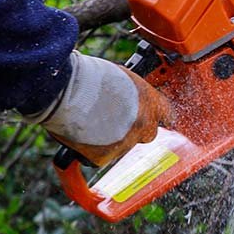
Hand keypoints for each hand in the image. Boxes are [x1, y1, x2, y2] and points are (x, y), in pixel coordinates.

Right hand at [26, 52, 173, 166]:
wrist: (66, 90)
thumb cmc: (89, 76)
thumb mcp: (121, 77)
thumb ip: (131, 93)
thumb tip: (129, 98)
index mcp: (150, 101)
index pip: (167, 114)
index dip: (158, 116)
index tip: (153, 117)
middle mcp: (143, 124)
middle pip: (148, 134)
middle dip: (135, 129)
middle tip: (116, 120)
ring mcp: (125, 143)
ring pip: (122, 146)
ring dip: (111, 138)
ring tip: (90, 121)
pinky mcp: (104, 157)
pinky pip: (100, 157)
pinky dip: (91, 150)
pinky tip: (81, 136)